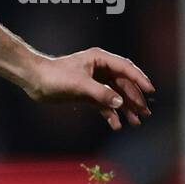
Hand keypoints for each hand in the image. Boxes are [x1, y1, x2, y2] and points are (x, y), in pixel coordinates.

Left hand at [25, 47, 154, 130]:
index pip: (126, 69)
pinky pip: (103, 104)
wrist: (34, 81)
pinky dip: (110, 114)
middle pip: (123, 84)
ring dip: (125, 108)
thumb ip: (101, 93)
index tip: (151, 91)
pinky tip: (116, 124)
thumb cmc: (55, 76)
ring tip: (136, 122)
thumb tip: (120, 103)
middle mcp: (100, 69)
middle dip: (134, 99)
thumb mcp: (80, 84)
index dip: (139, 80)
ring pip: (115, 95)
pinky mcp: (86, 94)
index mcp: (100, 59)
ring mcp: (94, 82)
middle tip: (145, 113)